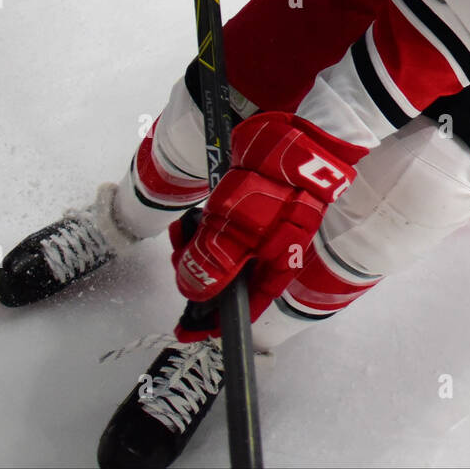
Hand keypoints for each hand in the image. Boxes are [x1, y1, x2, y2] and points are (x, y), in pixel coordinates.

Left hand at [170, 112, 365, 336]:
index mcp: (277, 267)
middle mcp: (269, 253)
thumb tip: (193, 292)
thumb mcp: (235, 233)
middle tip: (178, 261)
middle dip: (199, 277)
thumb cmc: (272, 189)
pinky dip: (202, 230)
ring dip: (196, 249)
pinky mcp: (249, 207)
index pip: (244, 309)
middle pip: (229, 281)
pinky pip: (221, 229)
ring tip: (180, 234)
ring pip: (222, 253)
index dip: (214, 322)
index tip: (186, 329)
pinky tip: (188, 221)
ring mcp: (260, 228)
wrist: (291, 138)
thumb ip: (212, 266)